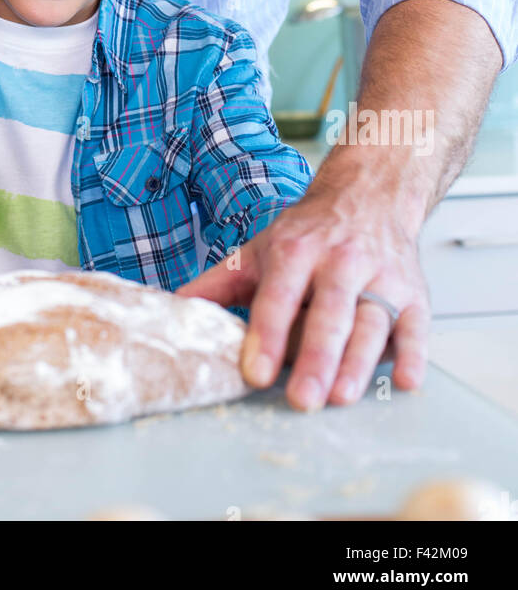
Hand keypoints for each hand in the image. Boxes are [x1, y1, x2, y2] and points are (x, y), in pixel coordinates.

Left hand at [176, 185, 429, 408]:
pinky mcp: (414, 293)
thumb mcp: (259, 249)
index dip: (266, 334)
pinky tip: (406, 382)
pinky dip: (414, 354)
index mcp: (295, 250)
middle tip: (301, 398)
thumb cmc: (310, 231)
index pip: (277, 296)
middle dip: (315, 357)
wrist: (371, 192)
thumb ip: (219, 285)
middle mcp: (340, 261)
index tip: (254, 371)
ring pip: (372, 322)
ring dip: (359, 362)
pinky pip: (417, 326)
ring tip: (342, 397)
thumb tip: (172, 311)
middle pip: (328, 313)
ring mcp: (381, 277)